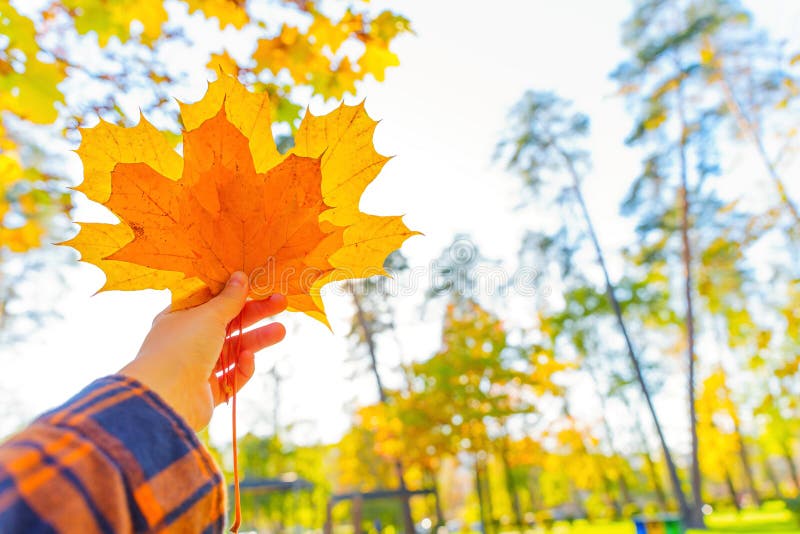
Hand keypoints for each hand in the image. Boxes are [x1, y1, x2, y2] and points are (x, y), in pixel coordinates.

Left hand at [120, 272, 286, 430]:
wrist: (167, 397)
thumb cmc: (182, 347)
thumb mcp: (209, 315)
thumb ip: (229, 299)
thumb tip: (240, 276)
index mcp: (180, 318)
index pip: (211, 301)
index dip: (235, 293)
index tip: (258, 285)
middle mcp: (188, 341)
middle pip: (227, 324)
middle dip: (255, 314)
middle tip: (281, 303)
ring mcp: (198, 367)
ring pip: (233, 350)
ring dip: (256, 339)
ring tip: (280, 331)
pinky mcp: (208, 391)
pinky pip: (231, 376)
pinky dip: (242, 368)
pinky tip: (248, 360)